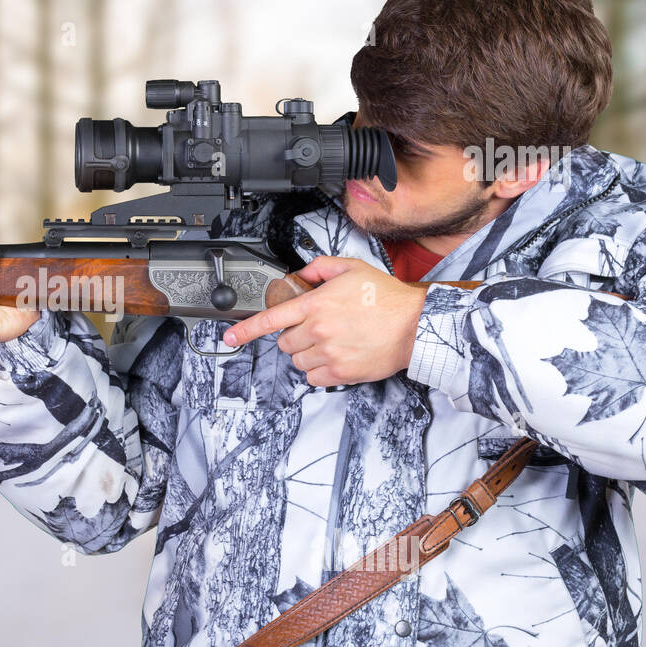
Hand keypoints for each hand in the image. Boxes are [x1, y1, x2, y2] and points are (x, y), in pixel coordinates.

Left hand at [221, 255, 428, 386]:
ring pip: (297, 361)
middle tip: (318, 329)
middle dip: (295, 337)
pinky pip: (313, 378)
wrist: (415, 324)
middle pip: (284, 343)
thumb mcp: (351, 268)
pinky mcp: (340, 372)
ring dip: (308, 354)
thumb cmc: (386, 297)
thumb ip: (320, 268)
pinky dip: (320, 370)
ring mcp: (328, 353)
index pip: (271, 318)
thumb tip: (301, 274)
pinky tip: (337, 357)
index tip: (230, 337)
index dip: (246, 330)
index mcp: (316, 304)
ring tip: (332, 342)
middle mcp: (318, 330)